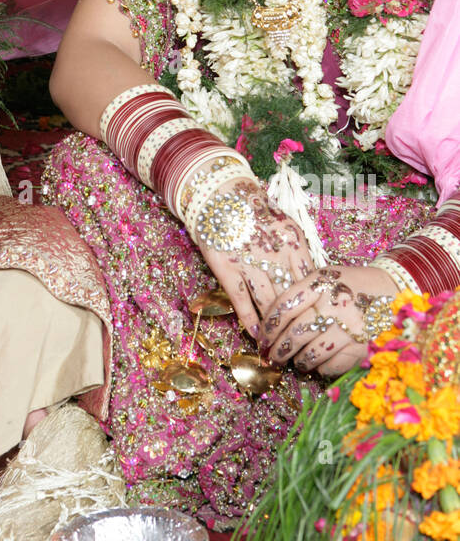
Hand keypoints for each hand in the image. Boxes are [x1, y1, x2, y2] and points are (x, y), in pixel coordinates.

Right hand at [191, 178, 313, 337]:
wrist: (220, 192)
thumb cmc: (257, 211)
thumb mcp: (286, 228)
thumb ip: (300, 255)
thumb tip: (314, 285)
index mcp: (294, 243)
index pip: (311, 282)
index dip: (316, 305)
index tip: (321, 324)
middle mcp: (274, 255)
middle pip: (291, 296)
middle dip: (298, 323)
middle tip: (304, 345)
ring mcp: (249, 262)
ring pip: (268, 303)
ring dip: (275, 328)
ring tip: (281, 348)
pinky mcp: (227, 268)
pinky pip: (241, 300)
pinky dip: (249, 320)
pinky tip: (257, 335)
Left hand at [261, 264, 397, 376]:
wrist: (394, 289)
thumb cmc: (352, 284)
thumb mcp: (326, 277)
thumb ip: (302, 295)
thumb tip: (272, 325)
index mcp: (321, 282)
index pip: (284, 306)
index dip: (269, 326)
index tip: (263, 337)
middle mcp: (335, 303)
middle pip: (295, 333)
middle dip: (279, 349)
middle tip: (273, 357)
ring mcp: (351, 327)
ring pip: (311, 353)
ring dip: (299, 361)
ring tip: (296, 361)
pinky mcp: (363, 347)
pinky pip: (332, 366)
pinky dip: (321, 368)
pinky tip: (319, 364)